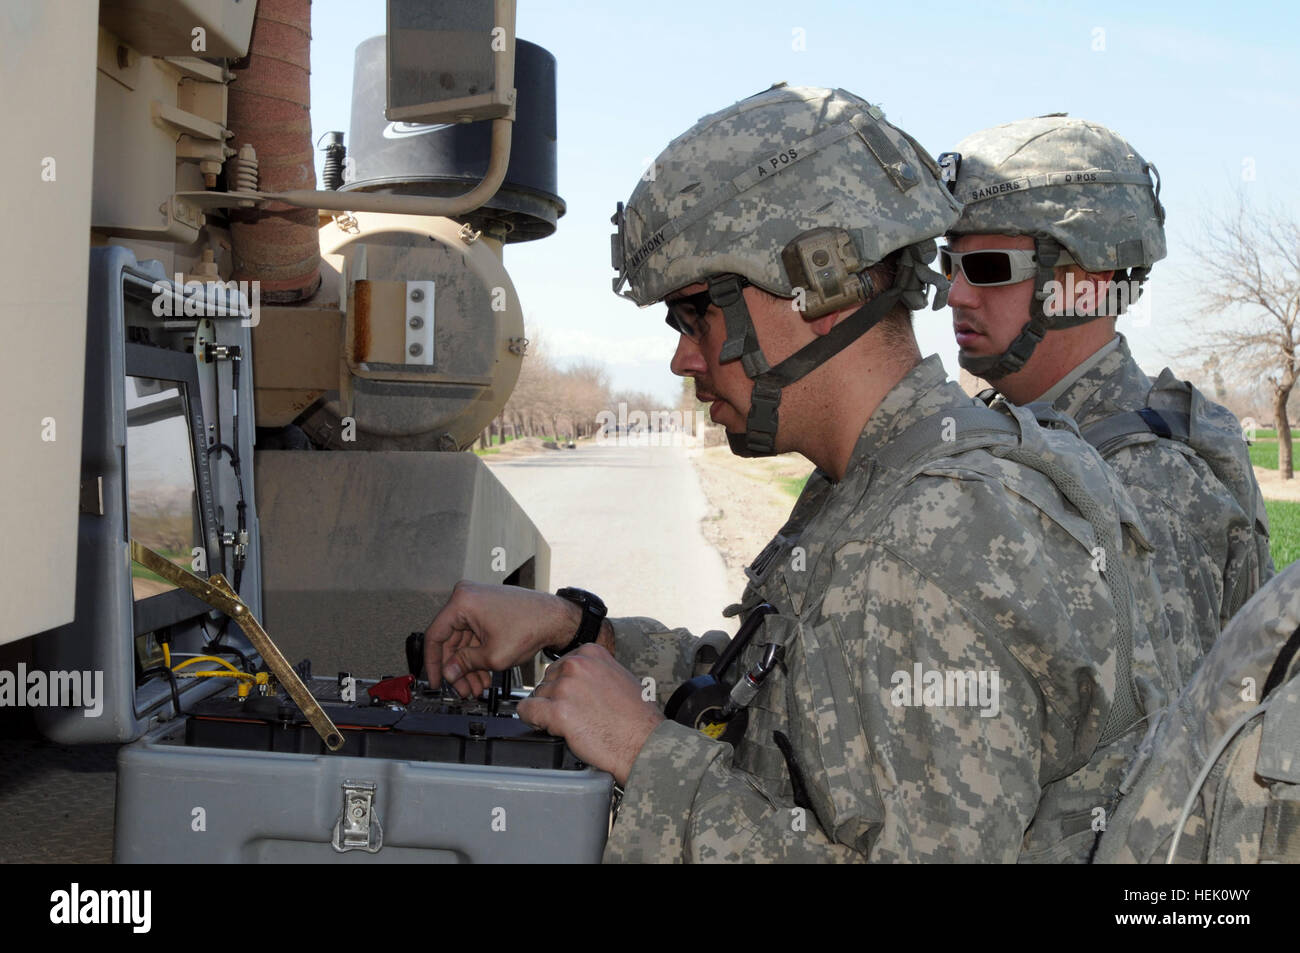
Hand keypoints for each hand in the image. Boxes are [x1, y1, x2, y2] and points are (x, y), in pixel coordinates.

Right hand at [424, 581, 580, 697]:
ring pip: (464, 641)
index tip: (435, 679)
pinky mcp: (488, 609)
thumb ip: (465, 665)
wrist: (556, 618)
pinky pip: (475, 636)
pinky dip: (478, 655)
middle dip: (457, 669)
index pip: (435, 635)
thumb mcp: (493, 656)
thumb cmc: (532, 625)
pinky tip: (483, 675)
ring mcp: (478, 602)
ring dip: (468, 666)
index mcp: (463, 602)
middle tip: (461, 688)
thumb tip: (449, 673)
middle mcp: (467, 598)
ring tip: (475, 686)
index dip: (432, 663)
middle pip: (451, 640)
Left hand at [517, 644, 663, 784]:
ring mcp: (566, 687)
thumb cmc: (637, 717)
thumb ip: (594, 671)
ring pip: (537, 696)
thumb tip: (574, 678)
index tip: (573, 698)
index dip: (564, 685)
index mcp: (591, 653)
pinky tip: (546, 727)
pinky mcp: (558, 712)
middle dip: (554, 698)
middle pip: (547, 680)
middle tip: (574, 714)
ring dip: (546, 711)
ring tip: (571, 724)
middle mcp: (576, 665)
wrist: (644, 743)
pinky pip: (527, 711)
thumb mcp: (618, 676)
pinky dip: (532, 720)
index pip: (560, 665)